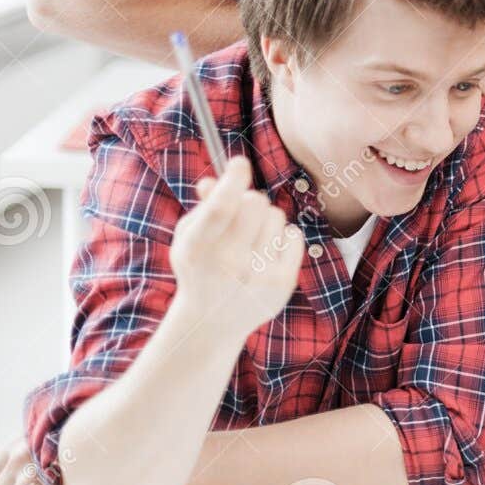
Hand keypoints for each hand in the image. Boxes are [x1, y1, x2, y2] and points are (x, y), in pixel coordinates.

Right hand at [167, 155, 302, 338]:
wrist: (212, 322)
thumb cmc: (201, 268)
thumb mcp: (191, 238)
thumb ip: (204, 207)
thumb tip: (215, 179)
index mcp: (197, 249)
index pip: (221, 208)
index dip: (232, 181)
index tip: (239, 163)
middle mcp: (228, 263)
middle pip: (256, 203)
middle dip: (250, 199)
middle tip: (243, 212)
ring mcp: (257, 274)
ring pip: (276, 215)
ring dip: (266, 220)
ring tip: (252, 239)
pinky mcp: (282, 282)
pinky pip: (294, 234)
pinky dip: (283, 237)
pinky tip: (267, 252)